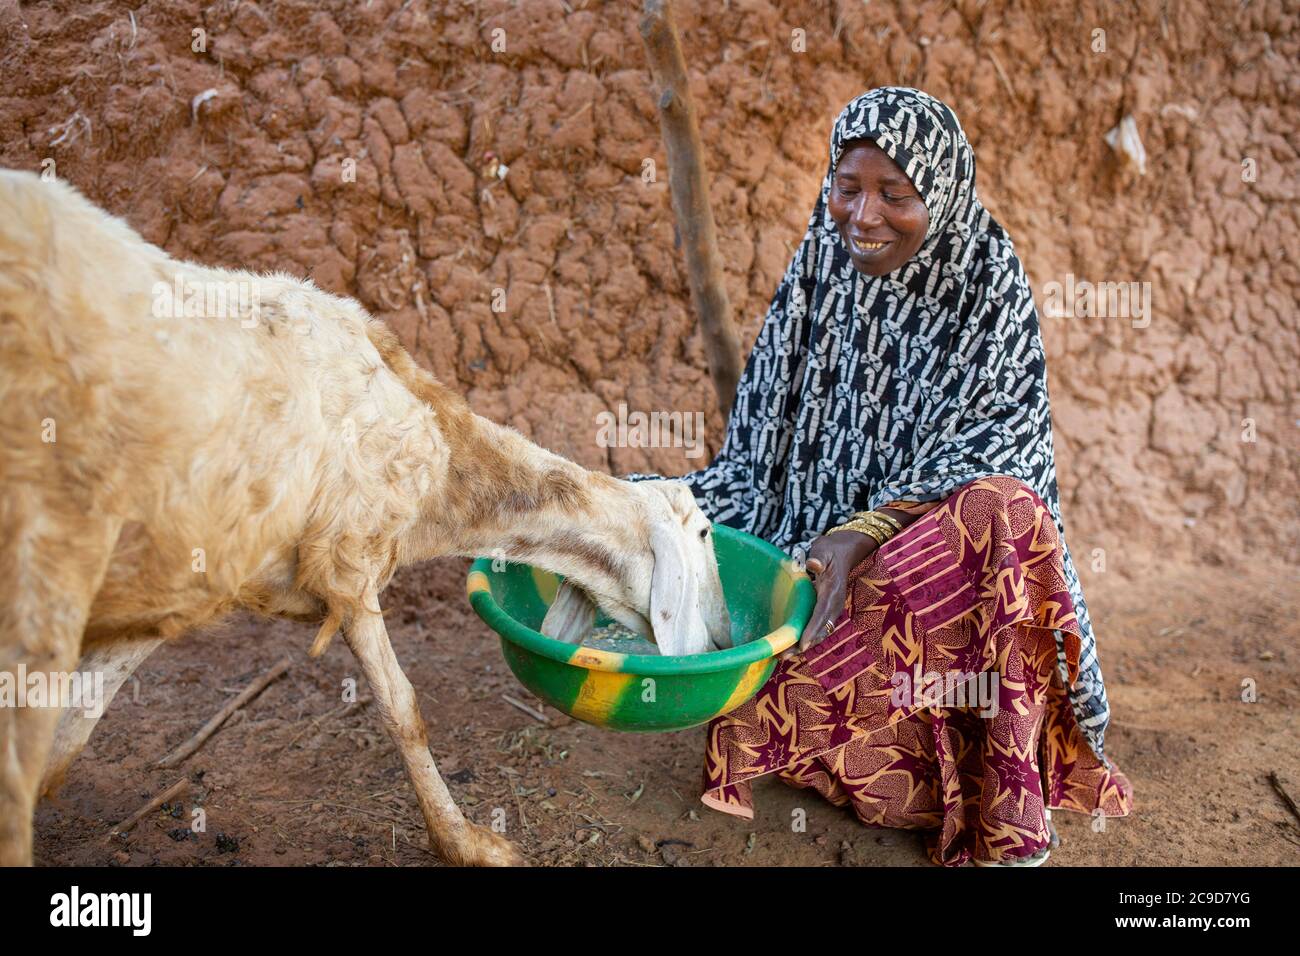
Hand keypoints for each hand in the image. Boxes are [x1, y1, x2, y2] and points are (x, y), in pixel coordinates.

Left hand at [785, 530, 878, 657]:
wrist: (845, 552)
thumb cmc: (830, 550)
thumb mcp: (824, 549)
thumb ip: (818, 557)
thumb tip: (812, 563)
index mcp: (832, 591)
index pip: (822, 613)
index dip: (812, 629)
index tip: (802, 644)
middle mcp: (834, 604)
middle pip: (820, 629)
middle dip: (804, 644)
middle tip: (784, 656)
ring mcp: (832, 609)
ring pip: (819, 632)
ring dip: (803, 645)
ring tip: (783, 656)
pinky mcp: (827, 611)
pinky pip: (817, 628)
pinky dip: (806, 638)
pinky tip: (791, 645)